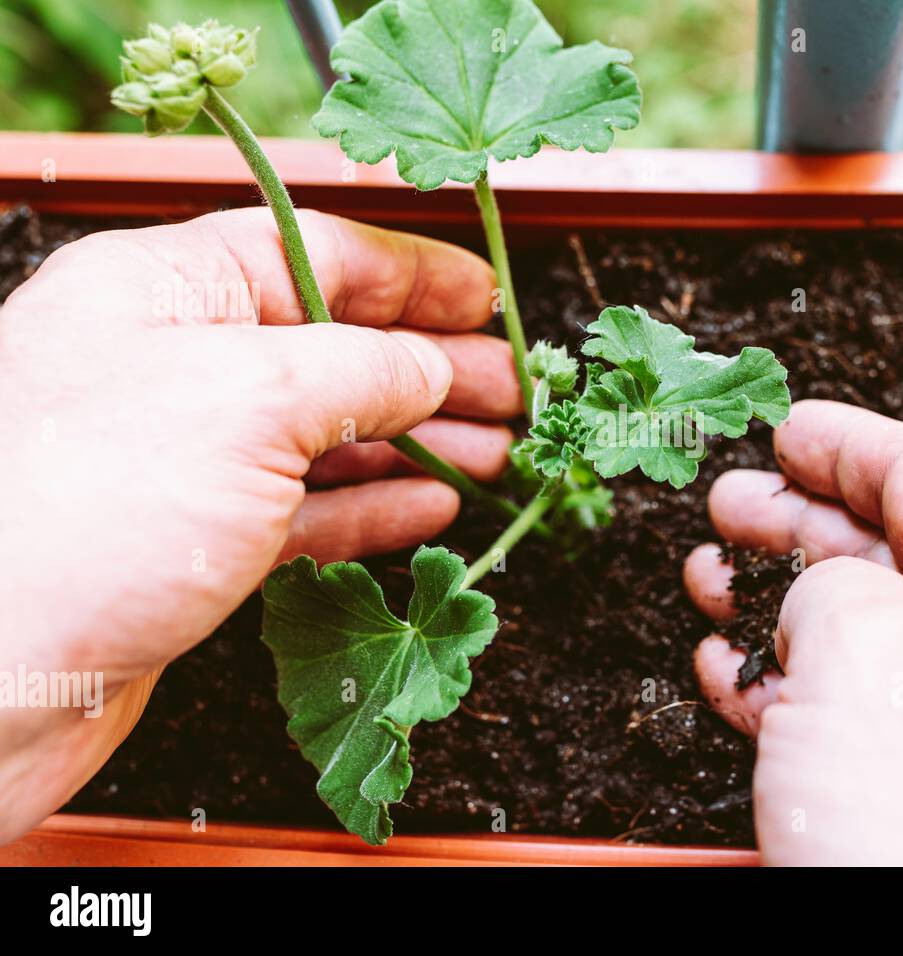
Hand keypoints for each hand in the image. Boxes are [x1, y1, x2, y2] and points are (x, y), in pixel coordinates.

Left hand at [0, 209, 520, 843]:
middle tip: (512, 390)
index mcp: (165, 288)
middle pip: (331, 345)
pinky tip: (429, 505)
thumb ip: (361, 369)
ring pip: (326, 432)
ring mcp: (182, 457)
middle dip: (431, 366)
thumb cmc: (82, 511)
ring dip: (418, 441)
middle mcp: (171, 363)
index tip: (487, 298)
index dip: (413, 273)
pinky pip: (304, 509)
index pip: (314, 251)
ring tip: (495, 452)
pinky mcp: (193, 542)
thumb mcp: (250, 399)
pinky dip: (373, 505)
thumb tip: (429, 366)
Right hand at [684, 400, 902, 864]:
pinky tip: (726, 674)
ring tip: (704, 582)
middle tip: (724, 501)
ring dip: (770, 601)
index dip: (844, 440)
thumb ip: (829, 577)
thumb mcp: (866, 643)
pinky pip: (844, 710)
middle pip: (887, 549)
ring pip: (854, 631)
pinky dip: (777, 682)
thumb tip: (812, 591)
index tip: (782, 424)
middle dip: (794, 519)